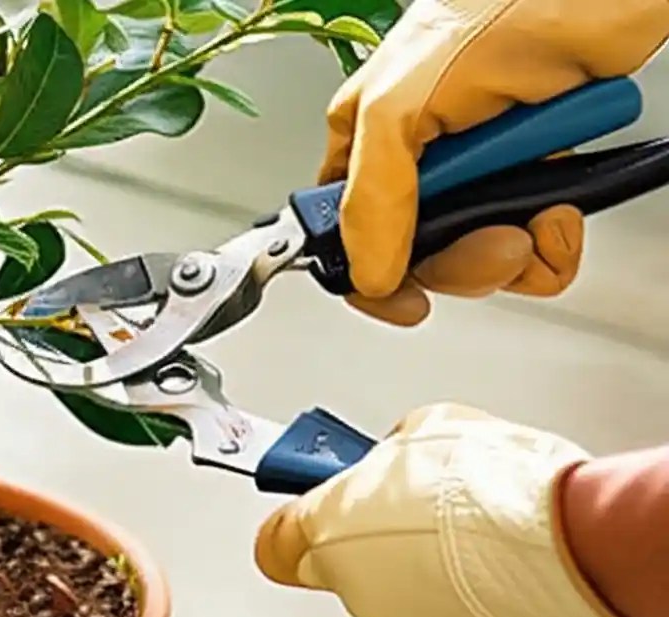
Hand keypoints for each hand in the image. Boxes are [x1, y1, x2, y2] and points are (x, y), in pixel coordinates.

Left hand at [253, 403, 642, 616]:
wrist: (561, 533)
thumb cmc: (490, 479)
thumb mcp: (420, 428)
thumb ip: (385, 453)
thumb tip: (393, 458)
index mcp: (326, 528)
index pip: (277, 541)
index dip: (296, 521)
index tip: (308, 507)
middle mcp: (353, 586)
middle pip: (339, 563)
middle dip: (366, 533)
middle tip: (409, 503)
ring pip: (391, 590)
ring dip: (415, 564)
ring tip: (464, 529)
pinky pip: (439, 613)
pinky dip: (458, 592)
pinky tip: (487, 560)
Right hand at [321, 0, 668, 325]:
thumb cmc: (498, 8)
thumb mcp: (399, 105)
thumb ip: (371, 197)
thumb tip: (367, 272)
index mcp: (366, 138)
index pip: (344, 231)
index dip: (367, 273)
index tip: (401, 297)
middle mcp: (419, 160)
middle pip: (419, 257)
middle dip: (461, 262)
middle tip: (492, 239)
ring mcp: (479, 170)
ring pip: (480, 257)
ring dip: (515, 252)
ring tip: (537, 211)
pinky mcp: (536, 174)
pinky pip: (537, 245)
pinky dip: (555, 241)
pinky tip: (563, 206)